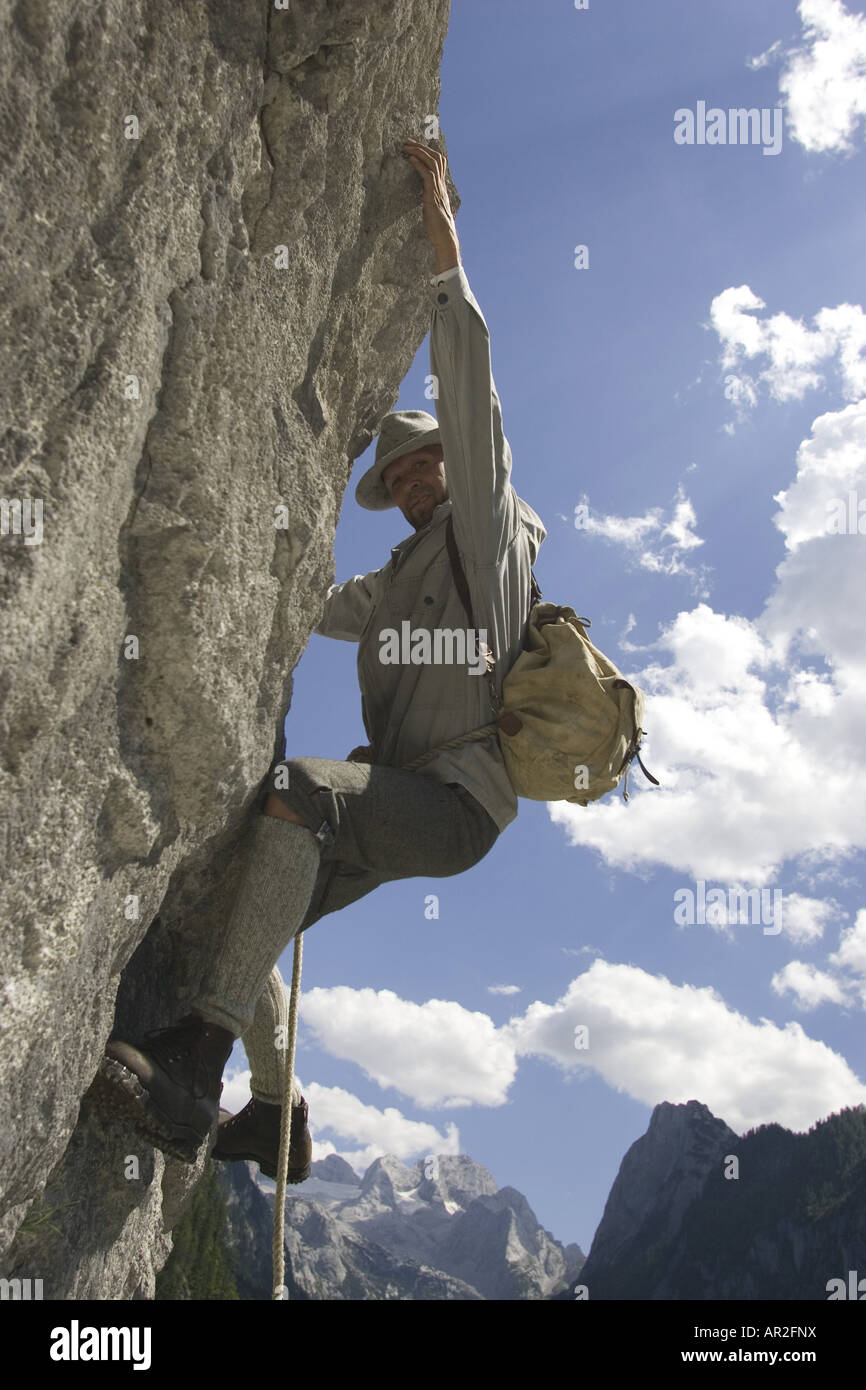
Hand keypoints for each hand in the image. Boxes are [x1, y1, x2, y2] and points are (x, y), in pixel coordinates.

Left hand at [403, 138, 459, 272]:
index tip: (415, 146)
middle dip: (422, 146)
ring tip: (407, 146)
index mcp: (442, 187)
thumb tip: (422, 195)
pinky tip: (411, 158)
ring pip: (432, 162)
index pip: (439, 163)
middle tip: (407, 141)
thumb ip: (428, 198)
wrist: (445, 239)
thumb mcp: (431, 208)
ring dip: (419, 151)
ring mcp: (439, 189)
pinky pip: (427, 174)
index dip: (427, 152)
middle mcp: (442, 185)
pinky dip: (419, 164)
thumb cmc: (437, 229)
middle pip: (436, 158)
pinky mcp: (433, 195)